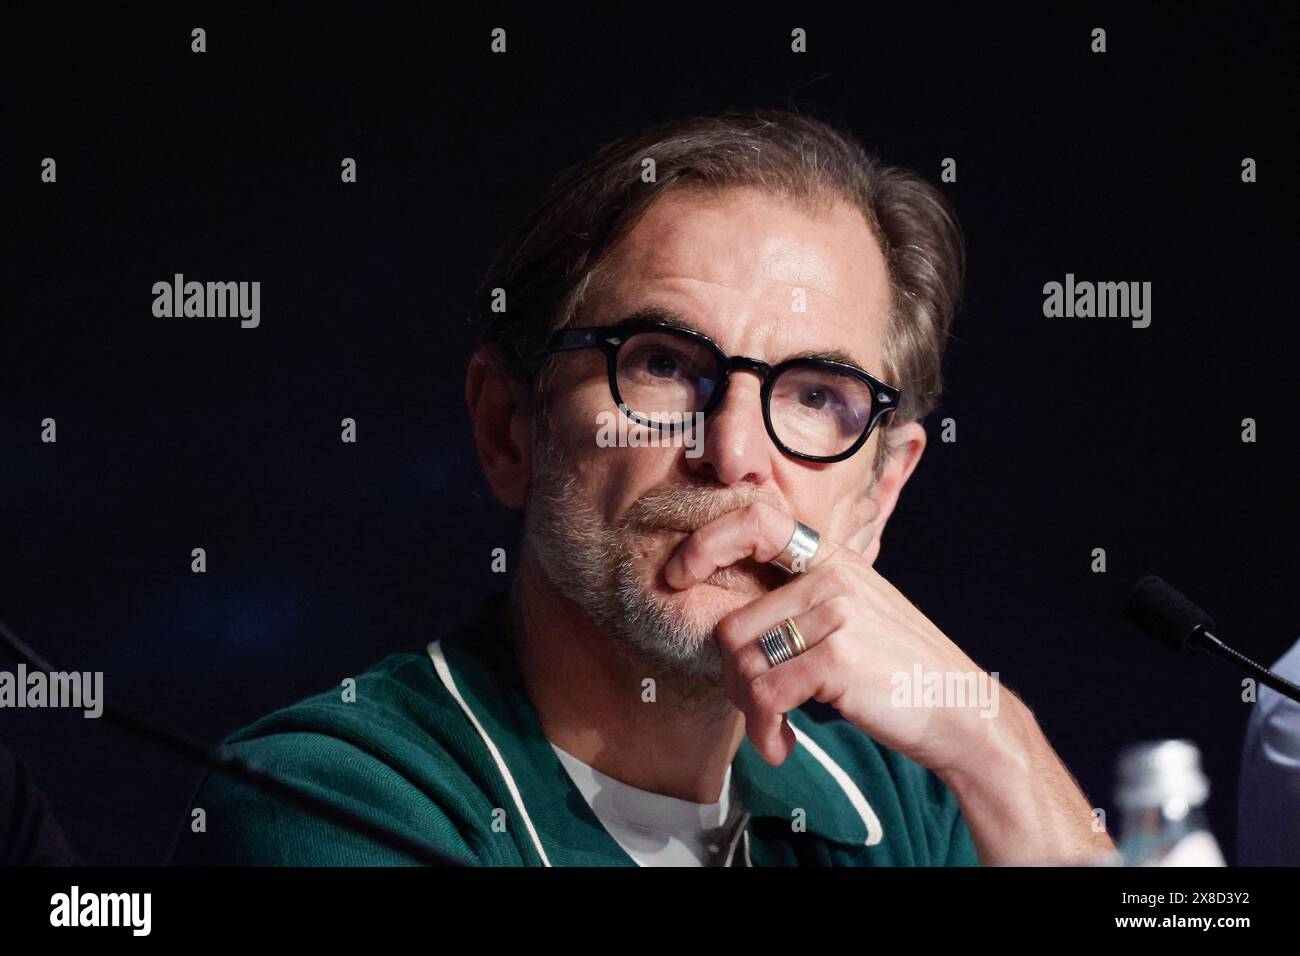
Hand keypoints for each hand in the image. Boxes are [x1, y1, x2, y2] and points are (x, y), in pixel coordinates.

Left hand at [662, 501, 1005, 772]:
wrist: (961, 710)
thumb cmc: (897, 669)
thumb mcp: (855, 612)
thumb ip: (802, 601)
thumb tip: (729, 620)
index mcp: (832, 558)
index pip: (756, 520)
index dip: (707, 542)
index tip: (677, 574)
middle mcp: (832, 576)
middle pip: (732, 624)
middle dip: (731, 678)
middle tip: (754, 707)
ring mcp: (835, 613)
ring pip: (742, 662)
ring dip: (748, 710)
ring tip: (772, 729)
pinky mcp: (835, 657)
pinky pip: (765, 696)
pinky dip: (765, 731)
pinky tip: (783, 746)